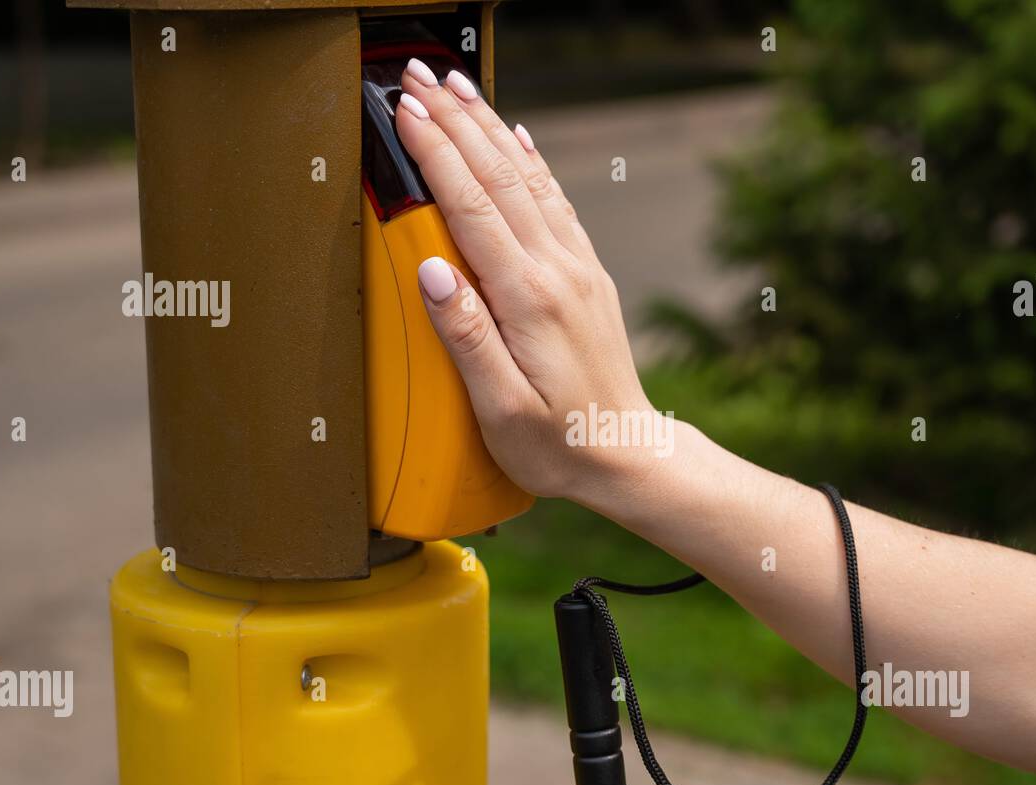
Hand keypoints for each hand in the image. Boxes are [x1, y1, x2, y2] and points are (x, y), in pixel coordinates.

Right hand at [394, 61, 654, 502]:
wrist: (629, 453)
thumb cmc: (561, 442)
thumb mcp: (502, 409)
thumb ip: (466, 338)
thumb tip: (432, 273)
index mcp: (529, 300)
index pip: (473, 208)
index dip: (437, 155)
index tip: (406, 113)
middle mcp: (558, 271)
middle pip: (500, 178)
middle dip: (457, 122)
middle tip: (419, 79)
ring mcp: (578, 268)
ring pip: (529, 180)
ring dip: (491, 129)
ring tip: (459, 89)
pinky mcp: (587, 276)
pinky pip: (556, 202)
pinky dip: (532, 162)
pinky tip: (518, 139)